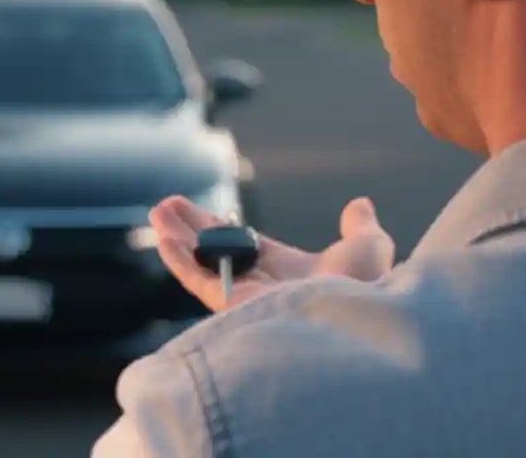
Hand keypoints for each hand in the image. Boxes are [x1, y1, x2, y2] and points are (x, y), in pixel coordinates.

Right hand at [150, 195, 395, 311]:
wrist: (355, 322)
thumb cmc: (367, 291)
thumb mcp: (367, 248)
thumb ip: (359, 227)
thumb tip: (360, 204)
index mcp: (290, 272)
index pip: (247, 246)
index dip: (223, 227)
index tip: (202, 211)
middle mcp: (263, 287)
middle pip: (218, 251)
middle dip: (191, 228)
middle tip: (167, 206)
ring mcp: (245, 298)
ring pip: (203, 264)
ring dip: (178, 239)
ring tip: (157, 212)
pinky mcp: (231, 307)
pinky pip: (199, 282)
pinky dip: (179, 261)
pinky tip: (163, 239)